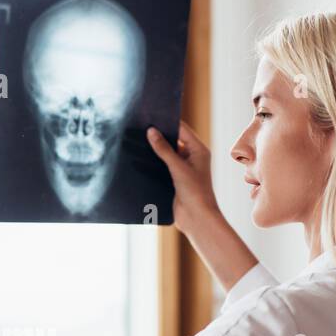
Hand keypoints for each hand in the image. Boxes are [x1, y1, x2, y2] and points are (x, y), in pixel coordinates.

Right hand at [146, 120, 223, 237]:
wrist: (197, 219)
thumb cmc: (195, 192)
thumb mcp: (178, 168)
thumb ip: (164, 149)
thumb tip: (151, 131)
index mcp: (198, 150)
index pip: (182, 129)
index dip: (167, 122)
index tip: (151, 116)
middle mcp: (192, 157)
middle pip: (173, 141)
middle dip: (158, 136)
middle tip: (140, 127)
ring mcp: (183, 169)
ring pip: (166, 155)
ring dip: (154, 151)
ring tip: (136, 142)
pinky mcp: (174, 180)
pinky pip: (162, 167)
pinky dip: (152, 164)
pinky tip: (138, 160)